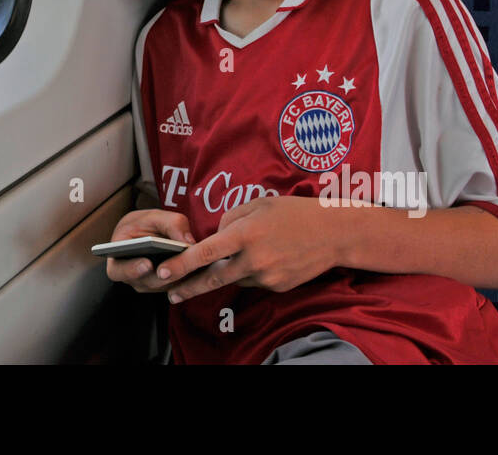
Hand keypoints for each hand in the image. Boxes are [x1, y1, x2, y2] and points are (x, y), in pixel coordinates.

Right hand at [104, 208, 195, 293]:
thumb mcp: (154, 217)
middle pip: (147, 282)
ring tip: (192, 265)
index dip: (132, 269)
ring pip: (166, 286)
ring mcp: (150, 284)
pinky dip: (188, 277)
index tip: (147, 263)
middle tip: (175, 267)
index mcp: (118, 259)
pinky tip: (199, 266)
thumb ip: (171, 223)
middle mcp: (132, 277)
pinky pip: (178, 285)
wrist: (150, 233)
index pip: (119, 270)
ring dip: (179, 277)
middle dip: (163, 274)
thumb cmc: (146, 225)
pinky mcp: (168, 286)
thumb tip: (189, 242)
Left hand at [151, 196, 342, 302]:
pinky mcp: (277, 287)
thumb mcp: (258, 204)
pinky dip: (253, 270)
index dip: (182, 264)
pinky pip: (254, 281)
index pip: (206, 253)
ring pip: (236, 278)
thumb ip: (230, 220)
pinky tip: (270, 255)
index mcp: (245, 235)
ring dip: (232, 269)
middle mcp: (254, 260)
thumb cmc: (294, 212)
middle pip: (213, 279)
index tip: (164, 271)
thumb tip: (215, 238)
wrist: (333, 234)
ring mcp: (267, 277)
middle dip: (189, 287)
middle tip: (171, 293)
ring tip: (254, 249)